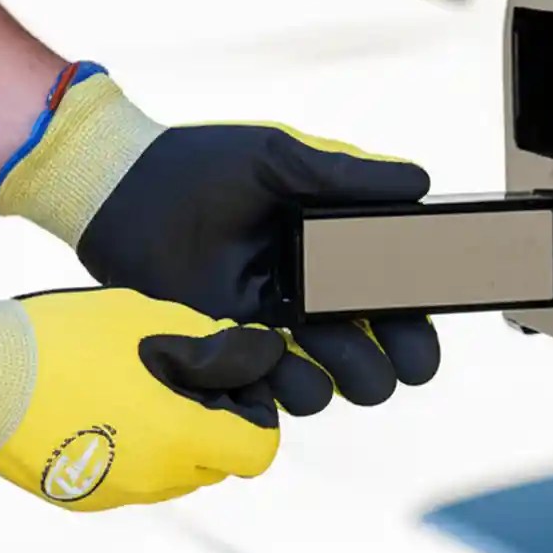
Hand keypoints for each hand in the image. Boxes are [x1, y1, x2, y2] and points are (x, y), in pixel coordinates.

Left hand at [0, 61, 440, 414]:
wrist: (126, 189)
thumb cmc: (205, 167)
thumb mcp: (281, 161)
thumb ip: (347, 178)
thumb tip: (422, 182)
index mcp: (332, 256)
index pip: (394, 298)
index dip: (418, 319)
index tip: (426, 320)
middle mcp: (310, 301)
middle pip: (376, 356)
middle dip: (394, 363)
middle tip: (399, 361)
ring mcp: (271, 331)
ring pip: (329, 385)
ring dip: (339, 379)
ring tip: (317, 358)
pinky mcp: (228, 352)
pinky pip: (269, 392)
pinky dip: (277, 386)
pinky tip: (267, 354)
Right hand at [0, 277, 285, 511]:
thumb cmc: (67, 339)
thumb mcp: (153, 320)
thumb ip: (215, 342)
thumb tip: (257, 351)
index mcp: (180, 436)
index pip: (257, 450)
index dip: (255, 415)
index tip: (230, 386)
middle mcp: (154, 477)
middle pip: (218, 463)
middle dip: (216, 426)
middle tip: (185, 379)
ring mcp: (115, 492)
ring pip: (176, 475)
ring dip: (177, 440)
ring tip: (142, 389)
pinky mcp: (81, 497)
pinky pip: (131, 479)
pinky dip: (135, 451)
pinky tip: (106, 408)